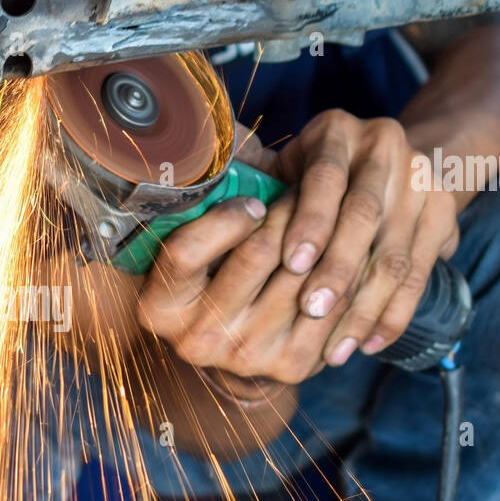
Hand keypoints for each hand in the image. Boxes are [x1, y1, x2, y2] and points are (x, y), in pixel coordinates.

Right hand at [136, 180, 343, 386]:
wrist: (239, 341)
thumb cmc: (214, 270)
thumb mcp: (191, 239)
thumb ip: (200, 201)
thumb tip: (213, 133)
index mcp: (158, 309)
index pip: (186, 251)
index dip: (226, 216)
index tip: (252, 201)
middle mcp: (196, 341)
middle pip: (255, 255)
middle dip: (284, 213)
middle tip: (298, 196)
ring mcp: (245, 357)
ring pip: (300, 272)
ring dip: (319, 235)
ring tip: (322, 218)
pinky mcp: (291, 367)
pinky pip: (331, 300)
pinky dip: (341, 269)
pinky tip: (340, 252)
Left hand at [272, 110, 459, 363]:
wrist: (385, 157)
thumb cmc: (305, 174)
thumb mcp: (279, 166)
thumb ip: (252, 188)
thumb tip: (211, 213)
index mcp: (337, 130)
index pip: (326, 177)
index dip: (310, 221)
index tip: (291, 265)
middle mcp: (384, 147)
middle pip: (364, 216)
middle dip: (338, 269)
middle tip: (311, 310)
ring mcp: (421, 180)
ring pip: (395, 253)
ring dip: (364, 306)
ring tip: (336, 347)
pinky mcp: (443, 214)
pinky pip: (421, 274)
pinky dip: (394, 314)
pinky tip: (369, 344)